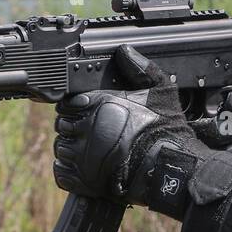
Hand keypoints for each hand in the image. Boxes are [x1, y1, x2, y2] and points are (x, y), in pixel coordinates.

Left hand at [53, 56, 209, 211]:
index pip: (68, 103)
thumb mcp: (161, 91)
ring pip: (61, 150)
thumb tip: (125, 51)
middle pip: (62, 126)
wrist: (170, 169)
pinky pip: (61, 173)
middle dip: (74, 129)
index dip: (76, 108)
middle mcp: (86, 128)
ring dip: (72, 150)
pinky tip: (87, 168)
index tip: (87, 114)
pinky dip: (70, 171)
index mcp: (99, 104)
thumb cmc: (166, 131)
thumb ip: (142, 69)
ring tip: (93, 152)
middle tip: (93, 134)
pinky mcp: (83, 180)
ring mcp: (82, 155)